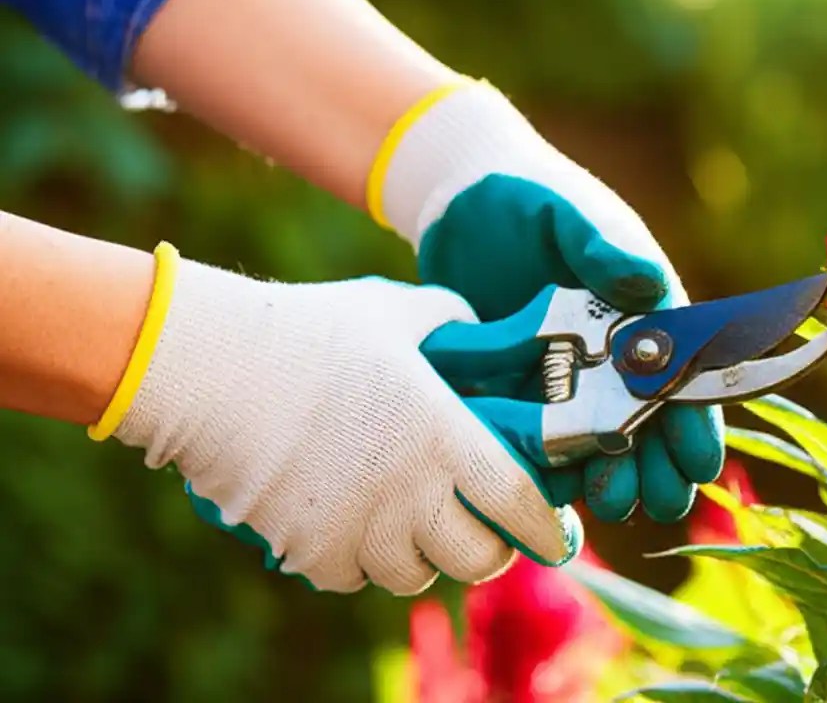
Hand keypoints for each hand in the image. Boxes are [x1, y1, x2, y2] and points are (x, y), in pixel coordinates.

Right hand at [93, 244, 579, 593]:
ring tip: (411, 523)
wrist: (209, 365)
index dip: (544, 529)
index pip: (518, 505)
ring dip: (422, 555)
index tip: (555, 536)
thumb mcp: (396, 310)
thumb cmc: (309, 330)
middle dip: (488, 550)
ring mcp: (358, 529)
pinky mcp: (308, 550)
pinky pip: (353, 578)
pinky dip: (360, 562)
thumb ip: (451, 322)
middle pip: (477, 561)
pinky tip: (353, 525)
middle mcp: (410, 494)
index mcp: (444, 436)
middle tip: (480, 528)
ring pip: (415, 576)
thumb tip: (479, 333)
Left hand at [369, 79, 724, 522]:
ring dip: (613, 476)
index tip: (699, 460)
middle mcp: (613, 352)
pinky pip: (542, 440)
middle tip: (662, 503)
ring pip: (600, 441)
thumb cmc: (527, 196)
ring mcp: (567, 376)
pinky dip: (552, 467)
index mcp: (643, 311)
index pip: (683, 373)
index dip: (695, 419)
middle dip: (660, 465)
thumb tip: (649, 283)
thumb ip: (604, 247)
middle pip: (649, 420)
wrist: (458, 203)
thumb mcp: (569, 215)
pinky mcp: (520, 391)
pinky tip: (556, 493)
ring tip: (614, 507)